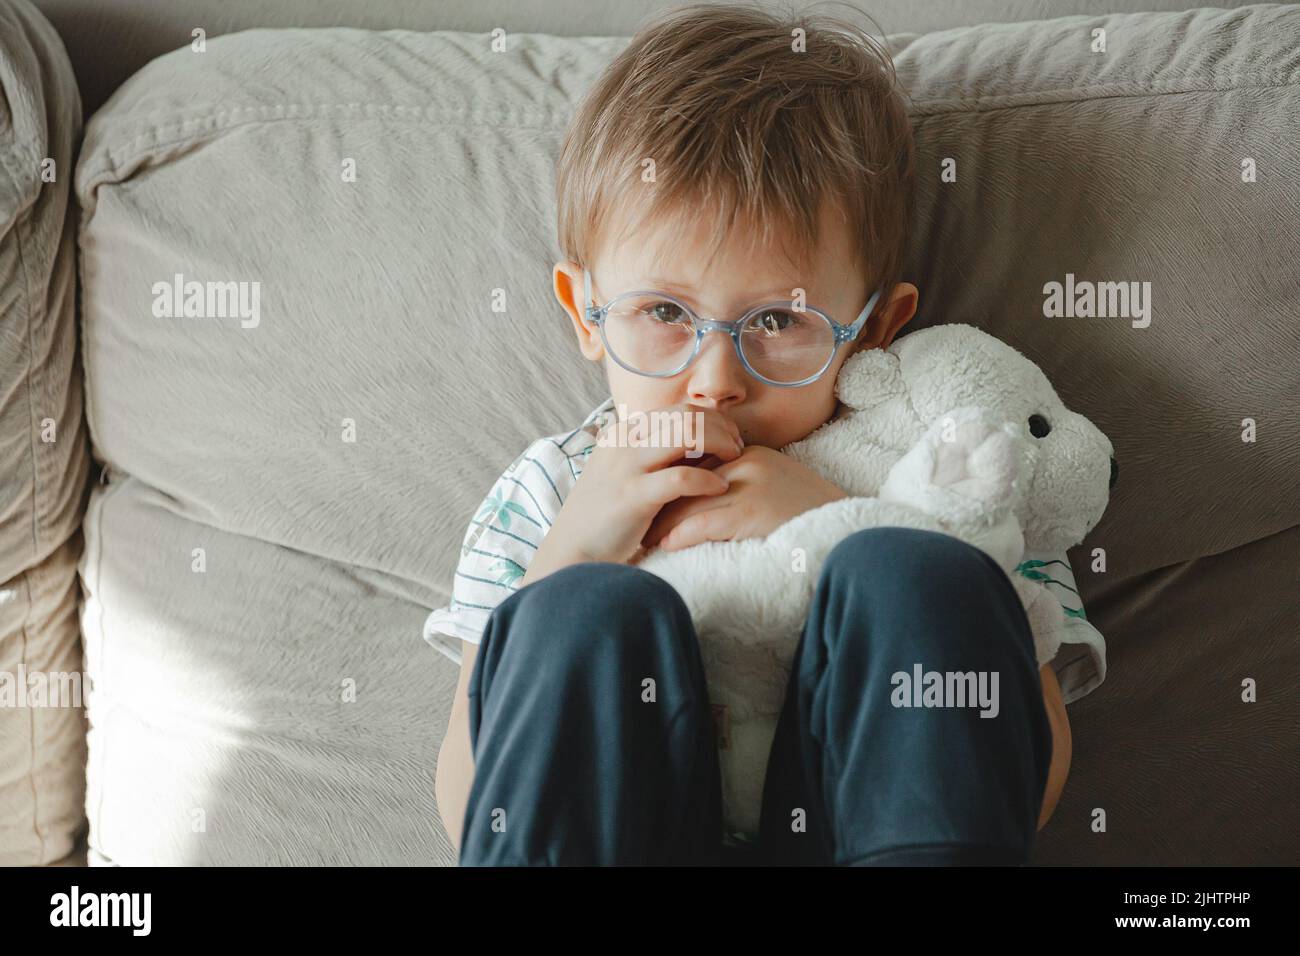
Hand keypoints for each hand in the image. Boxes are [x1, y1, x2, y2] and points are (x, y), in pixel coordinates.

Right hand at [525, 403, 743, 580]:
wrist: (572, 552)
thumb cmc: (603, 518)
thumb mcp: (622, 476)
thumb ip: (650, 458)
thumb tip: (692, 446)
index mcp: (622, 434)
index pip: (677, 410)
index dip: (710, 419)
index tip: (729, 437)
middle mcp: (623, 442)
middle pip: (685, 416)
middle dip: (721, 427)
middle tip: (738, 448)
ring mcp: (627, 467)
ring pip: (686, 434)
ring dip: (719, 444)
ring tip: (734, 461)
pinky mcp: (633, 496)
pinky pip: (681, 477)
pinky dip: (707, 479)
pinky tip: (720, 488)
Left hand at [642, 445, 848, 551]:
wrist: (844, 528)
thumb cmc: (803, 513)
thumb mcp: (769, 484)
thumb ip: (735, 481)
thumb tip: (696, 493)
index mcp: (747, 452)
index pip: (694, 461)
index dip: (667, 481)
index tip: (646, 497)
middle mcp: (745, 462)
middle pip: (686, 479)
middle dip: (658, 500)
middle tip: (635, 518)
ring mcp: (749, 486)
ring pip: (690, 502)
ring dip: (662, 522)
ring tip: (642, 536)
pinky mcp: (752, 512)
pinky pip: (704, 523)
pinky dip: (680, 534)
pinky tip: (665, 545)